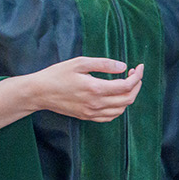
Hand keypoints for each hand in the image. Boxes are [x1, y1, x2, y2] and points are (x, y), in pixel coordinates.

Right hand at [25, 57, 143, 122]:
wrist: (40, 92)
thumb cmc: (57, 74)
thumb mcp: (80, 62)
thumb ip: (103, 64)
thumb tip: (122, 66)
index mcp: (95, 88)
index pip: (126, 86)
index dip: (137, 76)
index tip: (138, 67)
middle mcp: (96, 104)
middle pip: (127, 99)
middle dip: (136, 85)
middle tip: (134, 74)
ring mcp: (92, 113)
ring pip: (121, 110)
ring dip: (129, 97)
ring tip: (126, 83)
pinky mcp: (87, 117)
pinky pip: (110, 117)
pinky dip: (119, 107)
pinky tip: (116, 97)